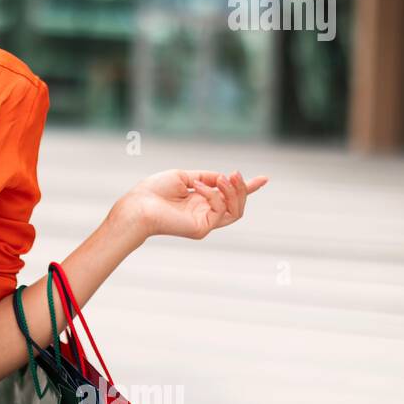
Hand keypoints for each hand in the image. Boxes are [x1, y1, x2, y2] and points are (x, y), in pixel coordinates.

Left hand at [125, 169, 268, 239]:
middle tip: (235, 174)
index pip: (229, 197)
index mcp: (201, 202)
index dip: (247, 188)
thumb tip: (224, 176)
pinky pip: (219, 210)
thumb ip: (206, 177)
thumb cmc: (154, 190)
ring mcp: (205, 223)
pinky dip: (213, 195)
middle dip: (242, 188)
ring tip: (225, 178)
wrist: (138, 204)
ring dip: (234, 192)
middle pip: (238, 205)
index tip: (264, 178)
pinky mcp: (202, 229)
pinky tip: (198, 188)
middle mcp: (205, 214)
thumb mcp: (184, 177)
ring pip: (236, 210)